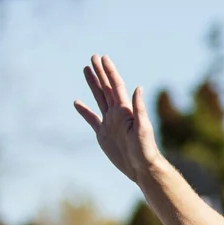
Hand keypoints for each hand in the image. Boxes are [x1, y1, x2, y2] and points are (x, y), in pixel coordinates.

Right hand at [73, 55, 161, 184]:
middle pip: (106, 88)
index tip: (102, 57)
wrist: (142, 168)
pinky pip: (92, 119)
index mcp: (125, 110)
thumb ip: (139, 108)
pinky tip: (77, 103)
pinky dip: (84, 111)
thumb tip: (139, 87)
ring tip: (86, 70)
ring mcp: (109, 123)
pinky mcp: (103, 134)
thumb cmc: (146, 149)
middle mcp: (117, 113)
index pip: (115, 86)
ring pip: (99, 99)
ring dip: (93, 85)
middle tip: (93, 57)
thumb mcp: (143, 128)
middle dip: (100, 72)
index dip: (109, 71)